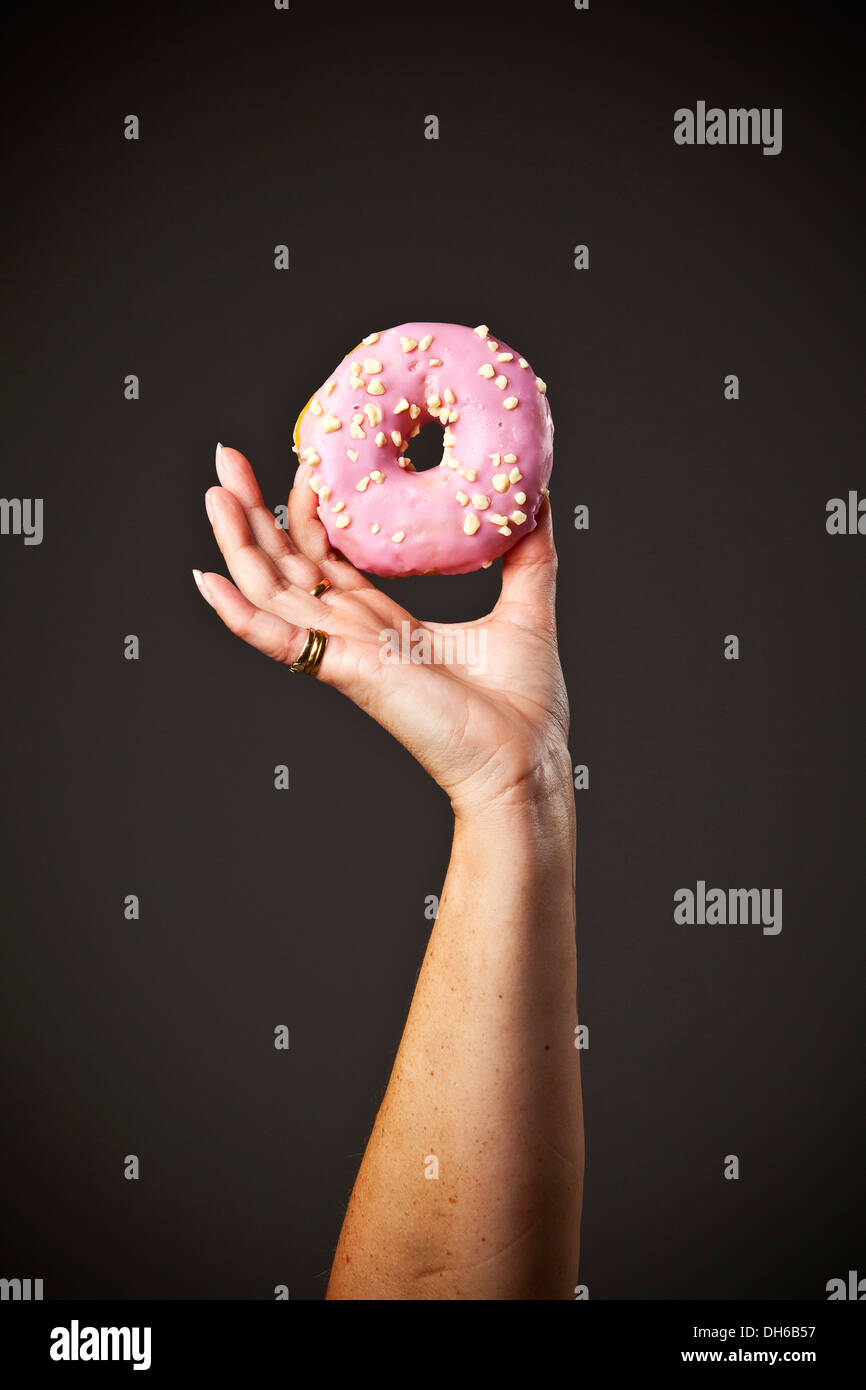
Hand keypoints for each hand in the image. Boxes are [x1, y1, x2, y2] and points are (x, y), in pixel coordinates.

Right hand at [195, 445, 570, 817]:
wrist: (527, 760)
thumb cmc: (524, 705)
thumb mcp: (527, 607)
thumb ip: (528, 553)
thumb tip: (537, 498)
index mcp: (386, 622)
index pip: (327, 558)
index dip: (307, 511)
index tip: (303, 460)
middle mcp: (356, 635)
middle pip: (286, 567)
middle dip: (253, 514)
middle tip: (227, 459)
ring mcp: (346, 653)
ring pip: (272, 593)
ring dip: (238, 544)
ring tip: (215, 493)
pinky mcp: (346, 671)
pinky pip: (278, 642)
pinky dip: (239, 615)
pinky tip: (208, 582)